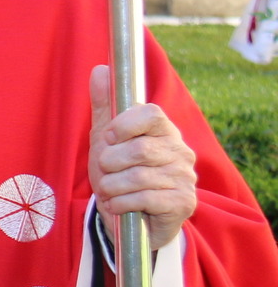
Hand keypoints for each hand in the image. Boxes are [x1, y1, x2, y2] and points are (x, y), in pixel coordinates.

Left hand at [88, 65, 198, 249]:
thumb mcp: (105, 139)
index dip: (123, 125)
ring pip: (138, 177)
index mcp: (164, 130)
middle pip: (139, 149)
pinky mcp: (184, 203)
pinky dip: (121, 203)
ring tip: (110, 191)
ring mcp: (185, 178)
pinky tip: (118, 205)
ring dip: (111, 186)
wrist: (130, 217)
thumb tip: (100, 69)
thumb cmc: (118, 172)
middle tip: (105, 171)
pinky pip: (145, 199)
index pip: (151, 113)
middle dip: (110, 163)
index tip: (108, 138)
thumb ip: (105, 106)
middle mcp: (181, 151)